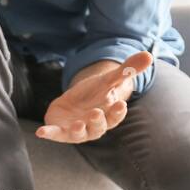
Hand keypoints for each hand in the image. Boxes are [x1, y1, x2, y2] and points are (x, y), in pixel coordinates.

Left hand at [36, 51, 153, 142]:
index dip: (117, 112)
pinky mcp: (59, 130)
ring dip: (78, 130)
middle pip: (97, 127)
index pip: (115, 116)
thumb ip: (127, 69)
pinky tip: (40, 132)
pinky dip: (48, 134)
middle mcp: (92, 126)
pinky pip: (54, 134)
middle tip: (95, 112)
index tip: (120, 104)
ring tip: (78, 124)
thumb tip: (149, 55)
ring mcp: (76, 130)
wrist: (75, 103)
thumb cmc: (95, 93)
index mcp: (107, 116)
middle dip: (97, 121)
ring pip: (78, 134)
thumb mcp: (109, 79)